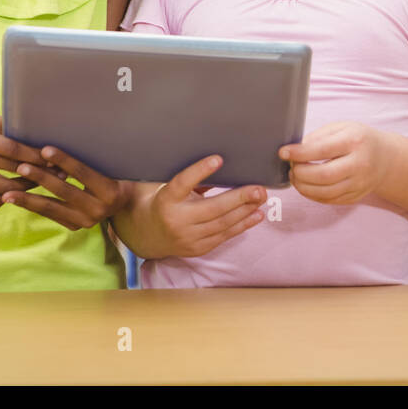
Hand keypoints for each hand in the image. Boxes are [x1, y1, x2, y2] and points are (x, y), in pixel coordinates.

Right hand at [0, 110, 51, 207]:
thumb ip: (4, 125)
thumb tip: (33, 131)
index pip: (11, 149)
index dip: (34, 154)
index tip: (53, 156)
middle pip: (10, 170)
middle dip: (38, 171)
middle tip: (60, 172)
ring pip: (4, 189)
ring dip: (27, 187)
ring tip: (45, 182)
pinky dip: (8, 198)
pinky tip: (21, 191)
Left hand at [2, 145, 133, 230]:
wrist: (127, 206)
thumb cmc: (117, 176)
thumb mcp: (111, 167)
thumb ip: (90, 160)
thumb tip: (62, 142)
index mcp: (111, 191)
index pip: (83, 173)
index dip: (64, 161)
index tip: (44, 150)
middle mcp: (99, 209)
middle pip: (65, 191)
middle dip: (41, 179)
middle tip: (21, 167)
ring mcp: (86, 221)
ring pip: (52, 208)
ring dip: (28, 199)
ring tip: (7, 194)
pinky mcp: (75, 227)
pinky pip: (50, 215)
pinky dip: (33, 206)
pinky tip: (16, 199)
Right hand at [142, 155, 266, 256]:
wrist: (147, 235)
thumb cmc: (162, 202)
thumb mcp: (166, 187)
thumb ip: (188, 179)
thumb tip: (218, 163)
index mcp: (165, 200)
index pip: (182, 183)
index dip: (199, 171)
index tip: (218, 159)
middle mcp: (176, 220)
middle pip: (212, 208)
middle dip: (239, 198)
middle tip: (258, 188)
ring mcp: (187, 237)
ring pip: (222, 224)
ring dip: (245, 211)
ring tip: (261, 198)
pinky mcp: (197, 249)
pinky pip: (224, 236)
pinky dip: (242, 225)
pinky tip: (256, 215)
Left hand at [280, 121, 394, 204]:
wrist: (386, 158)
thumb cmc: (359, 139)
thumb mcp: (341, 128)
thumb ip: (318, 137)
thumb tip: (294, 151)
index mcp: (354, 141)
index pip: (321, 150)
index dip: (298, 153)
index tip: (283, 152)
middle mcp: (359, 164)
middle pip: (323, 176)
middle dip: (299, 173)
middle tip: (290, 167)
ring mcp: (359, 184)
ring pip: (325, 192)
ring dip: (303, 187)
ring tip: (295, 176)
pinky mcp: (356, 196)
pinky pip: (329, 200)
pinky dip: (313, 195)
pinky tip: (306, 186)